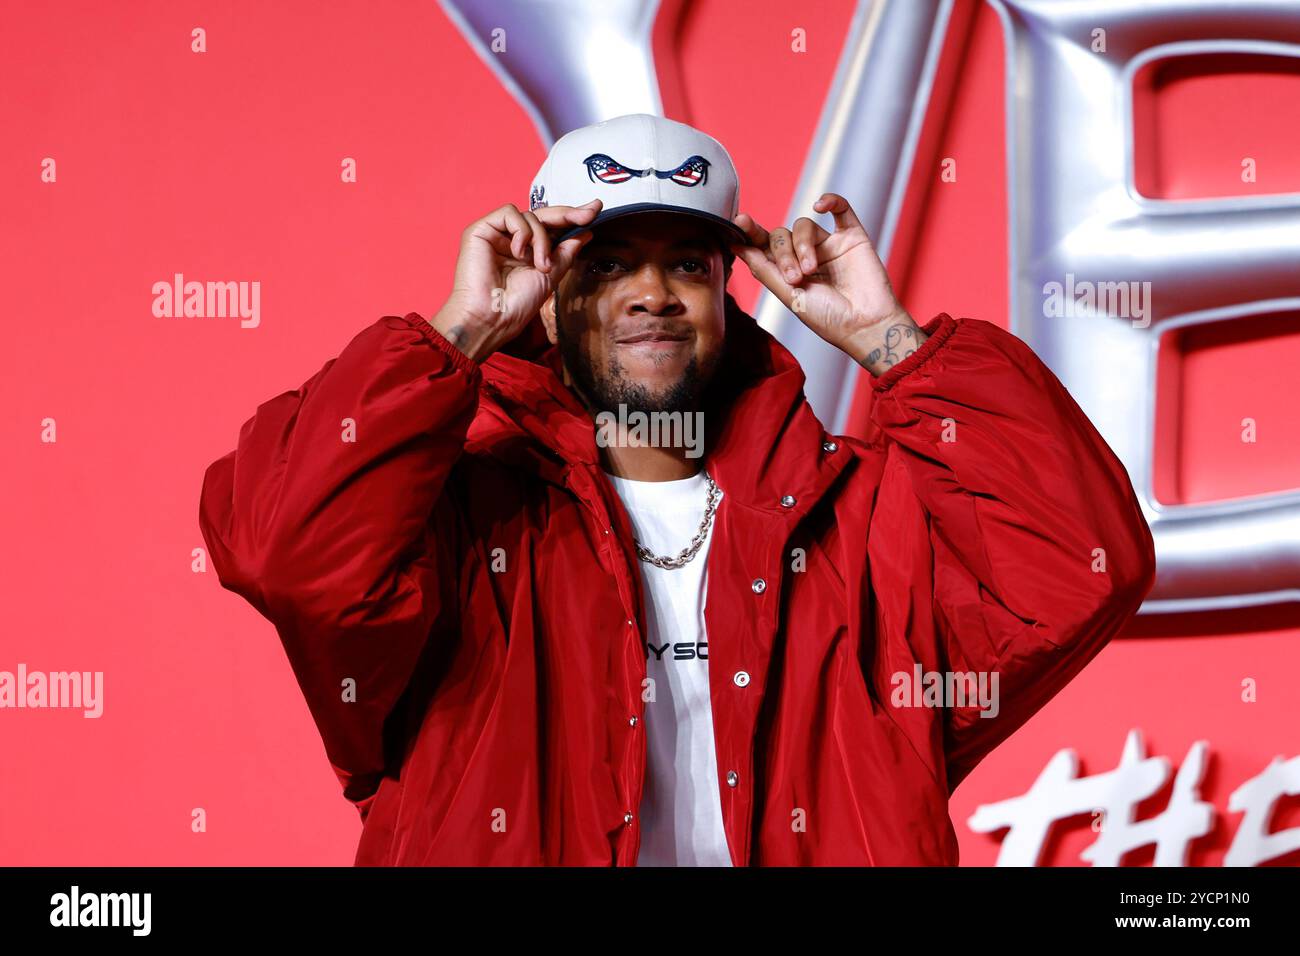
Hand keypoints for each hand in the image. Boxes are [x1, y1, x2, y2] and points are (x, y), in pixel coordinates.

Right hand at [433, 200, 601, 361]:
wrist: (493, 318)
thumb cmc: (518, 304)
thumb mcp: (551, 275)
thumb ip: (566, 251)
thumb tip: (586, 232)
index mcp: (528, 252)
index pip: (552, 228)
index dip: (572, 218)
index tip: (596, 209)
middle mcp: (512, 240)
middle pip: (543, 216)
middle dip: (568, 214)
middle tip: (588, 215)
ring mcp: (497, 234)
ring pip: (530, 216)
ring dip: (542, 240)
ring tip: (541, 265)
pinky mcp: (481, 230)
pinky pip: (509, 213)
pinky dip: (521, 231)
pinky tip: (518, 253)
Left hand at [730, 193, 926, 374]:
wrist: (864, 325)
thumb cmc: (828, 318)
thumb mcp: (789, 297)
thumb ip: (764, 270)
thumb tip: (736, 246)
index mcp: (787, 272)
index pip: (763, 246)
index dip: (751, 233)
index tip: (740, 223)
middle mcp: (805, 256)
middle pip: (782, 235)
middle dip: (783, 254)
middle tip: (795, 277)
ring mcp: (828, 245)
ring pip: (804, 225)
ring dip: (802, 245)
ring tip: (811, 270)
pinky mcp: (851, 237)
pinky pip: (840, 209)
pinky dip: (830, 200)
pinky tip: (820, 205)